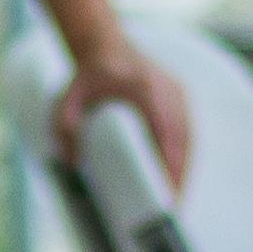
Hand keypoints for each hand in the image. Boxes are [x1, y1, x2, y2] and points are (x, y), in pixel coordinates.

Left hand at [50, 35, 197, 195]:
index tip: (169, 191)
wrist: (104, 45)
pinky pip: (186, 129)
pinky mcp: (179, 95)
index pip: (166, 134)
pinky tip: (177, 174)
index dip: (172, 165)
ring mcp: (176, 92)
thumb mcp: (67, 98)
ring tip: (177, 195)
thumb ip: (64, 125)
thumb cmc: (86, 75)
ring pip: (188, 137)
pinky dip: (183, 153)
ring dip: (185, 166)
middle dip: (181, 174)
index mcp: (145, 90)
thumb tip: (73, 164)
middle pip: (183, 141)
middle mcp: (167, 90)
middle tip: (173, 206)